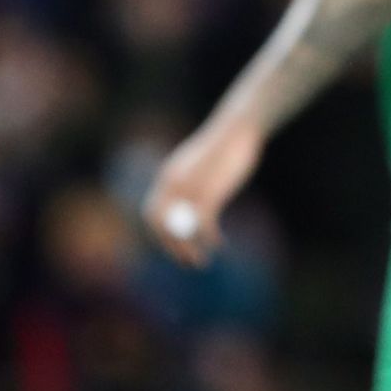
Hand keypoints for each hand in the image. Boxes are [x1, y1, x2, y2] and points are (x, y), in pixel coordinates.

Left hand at [143, 118, 262, 268]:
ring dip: (189, 250)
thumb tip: (189, 206)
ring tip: (201, 263)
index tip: (172, 247)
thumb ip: (190, 184)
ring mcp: (189, 189)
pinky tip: (220, 244)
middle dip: (172, 248)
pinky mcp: (208, 193)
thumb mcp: (200, 165)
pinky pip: (204, 225)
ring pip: (182, 230)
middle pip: (163, 226)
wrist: (238, 128)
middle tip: (186, 262)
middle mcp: (172, 185)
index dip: (159, 234)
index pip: (152, 213)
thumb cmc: (223, 145)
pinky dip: (210, 238)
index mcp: (168, 177)